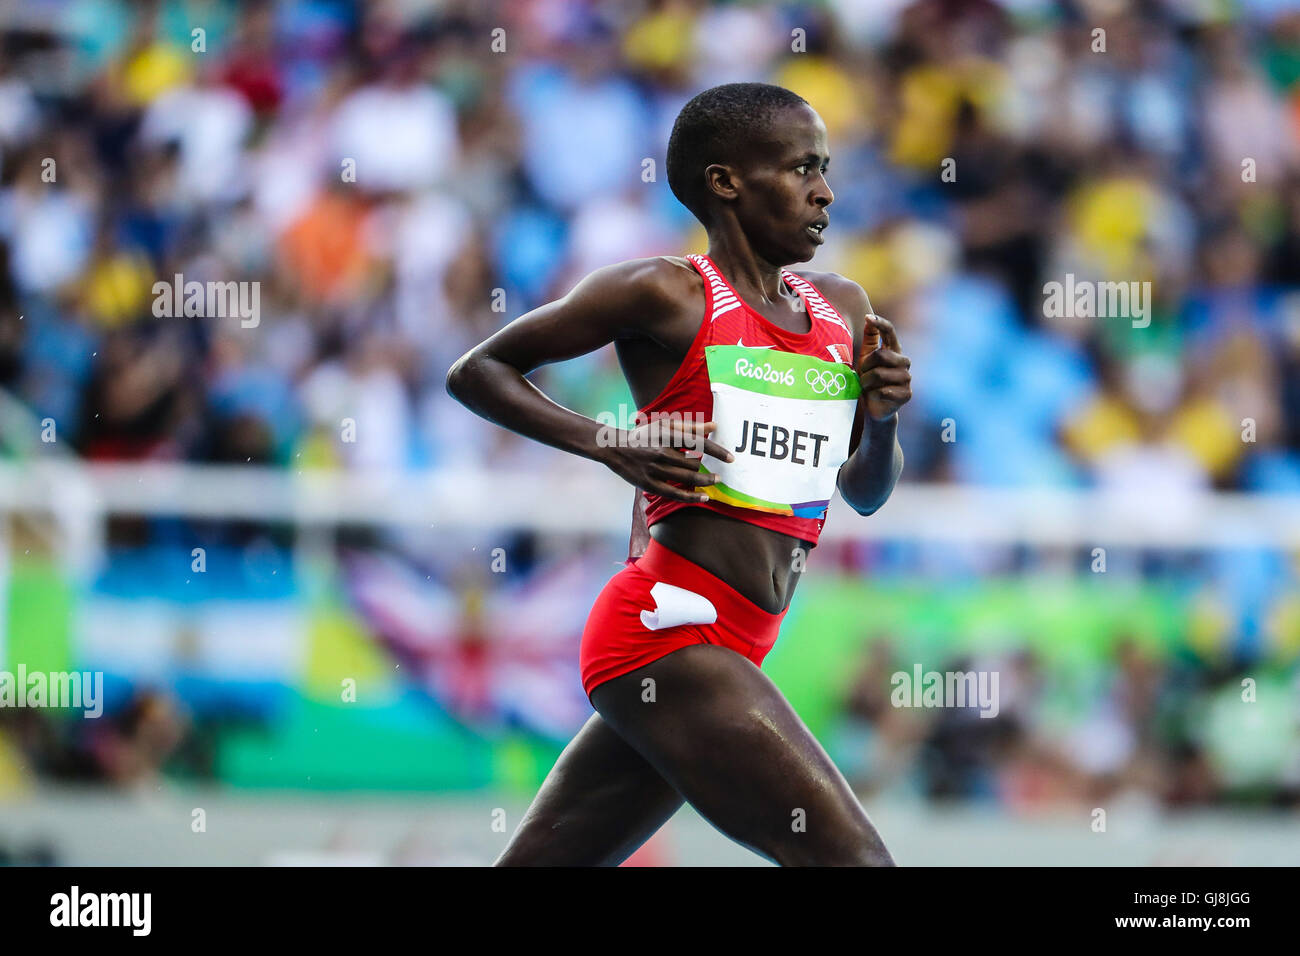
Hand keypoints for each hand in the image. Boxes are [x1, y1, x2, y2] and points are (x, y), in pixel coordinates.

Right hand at [599, 418, 734, 503]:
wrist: (615, 448)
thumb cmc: (644, 435)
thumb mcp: (665, 425)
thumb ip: (690, 427)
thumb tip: (714, 426)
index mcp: (666, 436)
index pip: (698, 443)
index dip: (717, 451)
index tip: (731, 458)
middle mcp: (661, 452)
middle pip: (694, 463)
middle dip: (708, 469)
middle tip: (719, 474)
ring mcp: (655, 470)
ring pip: (687, 478)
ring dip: (705, 482)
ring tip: (715, 481)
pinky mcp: (649, 484)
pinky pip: (674, 494)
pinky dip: (691, 497)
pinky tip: (704, 497)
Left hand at [855, 314, 911, 421]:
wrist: (875, 406)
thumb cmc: (869, 379)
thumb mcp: (866, 358)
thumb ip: (869, 339)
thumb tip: (868, 317)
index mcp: (894, 350)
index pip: (890, 331)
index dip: (880, 323)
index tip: (867, 317)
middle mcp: (904, 362)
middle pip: (881, 355)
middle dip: (866, 366)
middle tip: (862, 375)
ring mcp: (907, 378)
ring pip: (880, 375)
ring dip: (867, 382)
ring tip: (867, 387)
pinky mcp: (906, 394)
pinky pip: (884, 391)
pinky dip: (874, 394)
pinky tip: (876, 396)